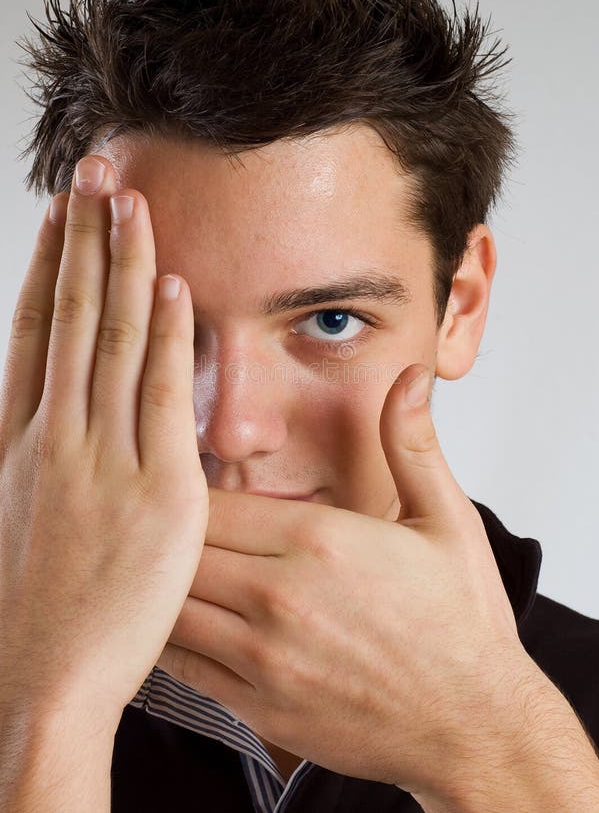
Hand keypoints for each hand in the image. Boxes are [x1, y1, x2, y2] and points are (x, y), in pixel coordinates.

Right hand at [0, 156, 207, 728]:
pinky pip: (162, 397)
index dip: (49, 267)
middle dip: (85, 240)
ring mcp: (100, 459)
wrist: (34, 684)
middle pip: (72, 316)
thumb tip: (58, 413)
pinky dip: (168, 339)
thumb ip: (41, 461)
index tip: (60, 216)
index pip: (36, 331)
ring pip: (114, 340)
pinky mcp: (157, 491)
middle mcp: (53, 435)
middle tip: (96, 173)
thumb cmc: (29, 611)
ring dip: (125, 266)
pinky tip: (175, 286)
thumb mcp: (17, 518)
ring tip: (132, 204)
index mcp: (19, 440)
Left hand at [157, 363, 535, 796]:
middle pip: (182, 548)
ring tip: (153, 568)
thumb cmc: (462, 622)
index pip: (212, 500)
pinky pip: (182, 666)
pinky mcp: (259, 707)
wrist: (474, 725)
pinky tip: (167, 624)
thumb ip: (413, 444)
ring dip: (159, 584)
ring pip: (172, 604)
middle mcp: (281, 596)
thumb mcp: (448, 519)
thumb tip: (409, 378)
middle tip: (154, 522)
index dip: (185, 489)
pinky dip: (165, 640)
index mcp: (320, 540)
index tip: (180, 484)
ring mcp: (264, 656)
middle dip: (164, 533)